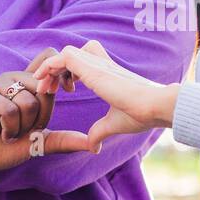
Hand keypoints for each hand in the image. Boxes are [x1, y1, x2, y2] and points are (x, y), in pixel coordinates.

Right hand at [0, 50, 91, 173]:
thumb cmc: (0, 146)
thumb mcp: (37, 143)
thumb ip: (62, 140)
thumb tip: (91, 144)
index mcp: (28, 84)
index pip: (51, 60)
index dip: (64, 72)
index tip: (69, 90)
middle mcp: (15, 79)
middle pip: (46, 87)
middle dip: (42, 115)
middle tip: (27, 129)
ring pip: (29, 101)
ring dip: (24, 126)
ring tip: (11, 132)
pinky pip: (10, 110)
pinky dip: (10, 128)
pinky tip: (2, 134)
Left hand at [34, 40, 177, 147]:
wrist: (153, 106)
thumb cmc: (141, 113)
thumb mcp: (114, 123)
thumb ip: (100, 132)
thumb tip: (93, 147)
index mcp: (108, 73)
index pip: (84, 61)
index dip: (70, 72)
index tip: (66, 91)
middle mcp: (101, 64)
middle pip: (73, 54)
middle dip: (57, 70)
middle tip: (50, 90)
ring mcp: (96, 64)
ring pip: (65, 53)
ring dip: (51, 67)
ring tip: (47, 88)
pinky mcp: (91, 67)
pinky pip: (63, 57)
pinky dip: (50, 66)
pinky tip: (45, 82)